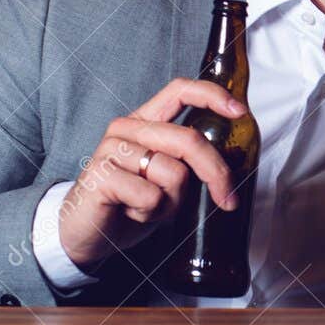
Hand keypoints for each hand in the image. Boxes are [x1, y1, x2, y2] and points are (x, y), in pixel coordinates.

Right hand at [55, 78, 247, 270]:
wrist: (85, 234)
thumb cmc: (129, 205)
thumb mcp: (167, 179)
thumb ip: (188, 163)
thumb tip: (228, 164)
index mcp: (145, 121)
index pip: (180, 90)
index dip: (212, 96)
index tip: (239, 112)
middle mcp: (127, 129)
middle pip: (189, 140)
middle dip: (216, 173)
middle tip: (227, 199)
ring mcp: (111, 149)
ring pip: (173, 173)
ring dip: (171, 202)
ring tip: (148, 208)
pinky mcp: (101, 174)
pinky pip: (151, 196)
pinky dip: (150, 213)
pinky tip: (130, 212)